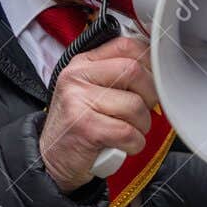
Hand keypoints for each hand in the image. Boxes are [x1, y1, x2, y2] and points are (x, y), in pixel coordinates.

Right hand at [39, 36, 156, 192]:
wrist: (51, 160)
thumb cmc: (78, 126)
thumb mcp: (91, 91)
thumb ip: (116, 75)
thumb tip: (156, 70)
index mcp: (82, 63)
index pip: (126, 46)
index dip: (148, 63)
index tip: (151, 82)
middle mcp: (77, 77)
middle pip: (134, 71)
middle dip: (149, 95)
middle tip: (141, 111)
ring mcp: (78, 100)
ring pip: (135, 105)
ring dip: (141, 125)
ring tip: (128, 131)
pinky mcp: (85, 127)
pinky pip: (128, 132)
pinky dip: (134, 144)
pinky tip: (122, 145)